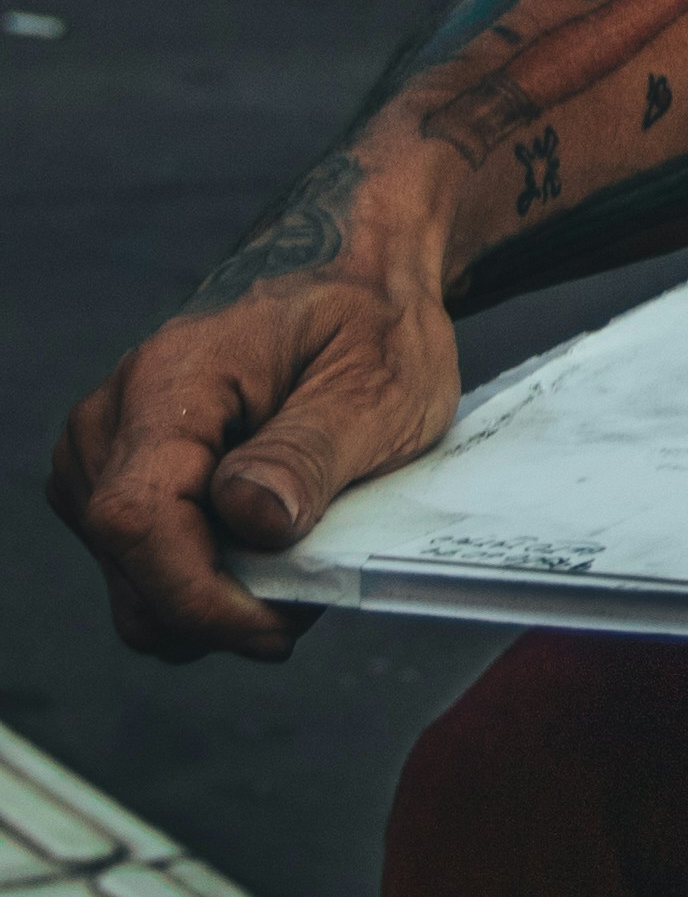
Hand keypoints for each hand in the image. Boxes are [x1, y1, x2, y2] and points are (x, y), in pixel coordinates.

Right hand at [47, 227, 458, 663]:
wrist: (346, 270)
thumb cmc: (368, 319)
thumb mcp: (377, 382)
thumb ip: (308, 452)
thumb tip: (249, 518)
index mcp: (167, 384)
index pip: (137, 522)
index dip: (201, 598)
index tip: (277, 626)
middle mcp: (107, 423)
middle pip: (131, 574)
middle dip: (224, 611)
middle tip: (319, 582)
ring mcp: (100, 456)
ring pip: (135, 588)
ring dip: (221, 600)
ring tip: (303, 551)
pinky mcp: (112, 483)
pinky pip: (143, 570)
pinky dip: (209, 580)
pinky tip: (271, 545)